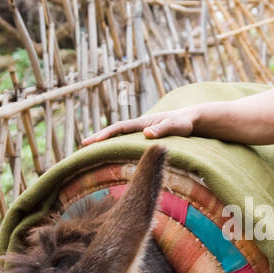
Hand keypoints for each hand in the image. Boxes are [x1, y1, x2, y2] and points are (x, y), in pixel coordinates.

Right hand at [81, 106, 198, 145]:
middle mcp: (139, 126)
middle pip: (114, 131)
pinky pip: (126, 140)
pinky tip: (110, 152)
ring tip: (90, 150)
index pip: (119, 128)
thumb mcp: (174, 126)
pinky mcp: (144, 137)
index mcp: (142, 123)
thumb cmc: (183, 123)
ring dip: (105, 141)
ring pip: (118, 135)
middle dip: (98, 137)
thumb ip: (161, 129)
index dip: (105, 134)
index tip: (93, 142)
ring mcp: (140, 131)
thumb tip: (146, 134)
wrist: (191, 119)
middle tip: (82, 145)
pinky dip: (115, 144)